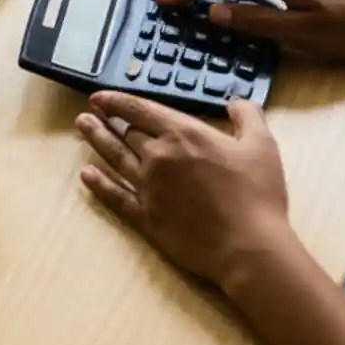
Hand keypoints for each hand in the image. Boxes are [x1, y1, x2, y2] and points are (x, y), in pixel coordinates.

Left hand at [75, 91, 293, 288]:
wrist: (248, 246)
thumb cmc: (258, 194)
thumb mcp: (262, 145)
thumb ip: (248, 116)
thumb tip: (236, 103)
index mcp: (183, 134)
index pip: (140, 110)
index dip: (117, 101)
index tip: (100, 97)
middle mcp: (158, 156)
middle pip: (125, 133)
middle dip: (105, 120)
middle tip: (89, 113)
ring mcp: (148, 187)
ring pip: (114, 158)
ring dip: (96, 141)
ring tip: (82, 127)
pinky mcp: (146, 217)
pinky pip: (115, 196)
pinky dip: (98, 184)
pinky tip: (86, 175)